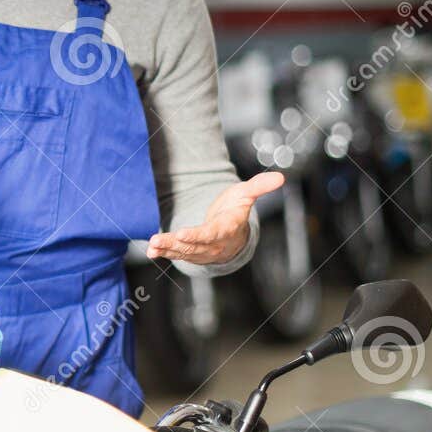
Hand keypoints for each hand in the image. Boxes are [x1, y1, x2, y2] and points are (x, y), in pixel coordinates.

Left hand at [146, 172, 285, 265]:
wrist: (232, 235)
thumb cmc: (236, 211)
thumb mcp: (246, 195)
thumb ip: (259, 186)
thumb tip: (281, 177)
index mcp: (226, 229)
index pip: (211, 234)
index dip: (198, 236)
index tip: (184, 234)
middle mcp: (213, 244)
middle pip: (193, 246)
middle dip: (175, 244)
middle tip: (158, 240)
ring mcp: (201, 250)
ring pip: (183, 252)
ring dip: (166, 249)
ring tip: (152, 245)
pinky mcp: (190, 252)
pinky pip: (176, 254)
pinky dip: (163, 253)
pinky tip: (150, 251)